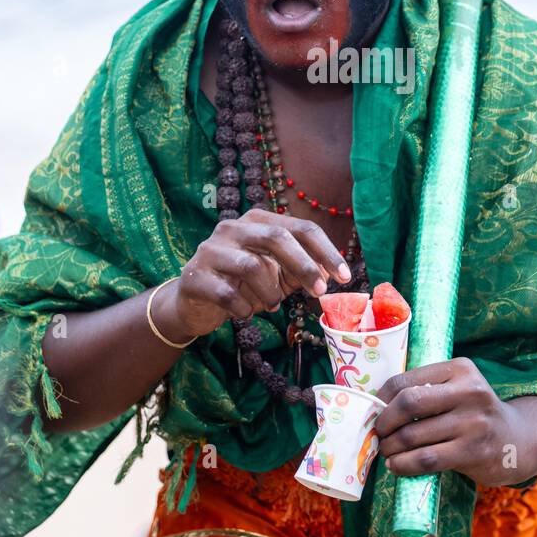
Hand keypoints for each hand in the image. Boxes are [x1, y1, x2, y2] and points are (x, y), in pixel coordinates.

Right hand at [154, 207, 351, 340]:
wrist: (192, 302)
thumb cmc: (241, 284)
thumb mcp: (275, 274)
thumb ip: (300, 269)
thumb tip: (332, 272)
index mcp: (257, 221)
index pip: (299, 227)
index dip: (325, 251)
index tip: (344, 277)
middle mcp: (232, 228)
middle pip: (276, 237)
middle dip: (303, 266)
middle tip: (319, 292)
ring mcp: (210, 250)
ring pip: (251, 266)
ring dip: (269, 292)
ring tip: (272, 304)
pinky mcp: (194, 276)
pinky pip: (226, 293)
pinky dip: (243, 308)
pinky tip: (245, 314)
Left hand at [375, 358, 530, 487]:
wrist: (516, 441)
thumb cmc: (473, 415)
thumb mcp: (457, 390)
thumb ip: (425, 390)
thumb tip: (375, 405)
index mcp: (460, 369)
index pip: (405, 380)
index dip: (381, 399)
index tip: (373, 412)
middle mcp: (469, 391)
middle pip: (408, 403)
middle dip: (384, 422)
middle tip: (378, 434)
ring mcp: (474, 422)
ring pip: (414, 435)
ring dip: (391, 447)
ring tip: (386, 452)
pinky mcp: (474, 451)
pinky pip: (426, 459)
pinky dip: (404, 464)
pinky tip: (397, 466)